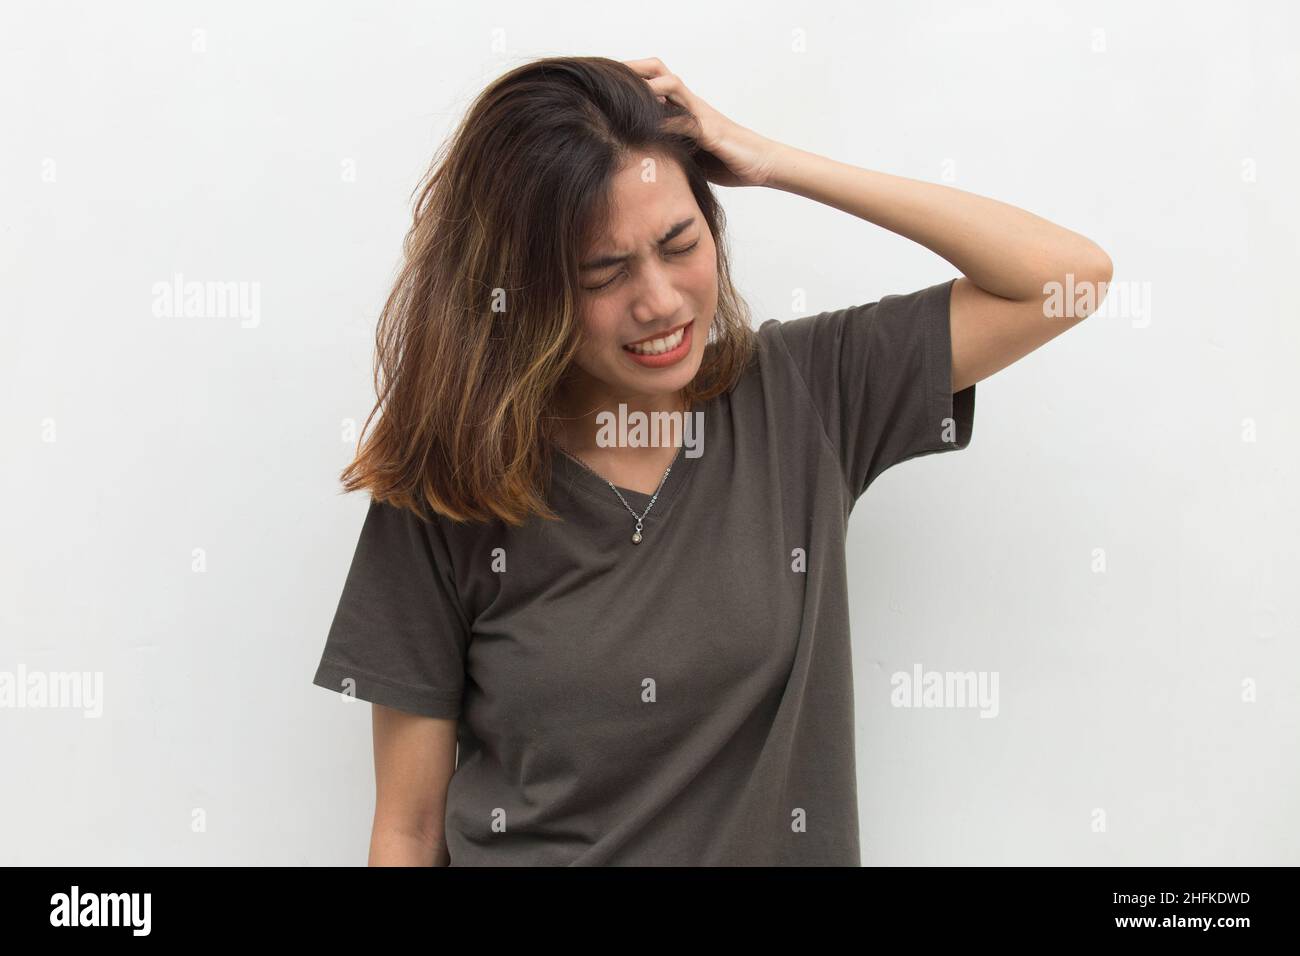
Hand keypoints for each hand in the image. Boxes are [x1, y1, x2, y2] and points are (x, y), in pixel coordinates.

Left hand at [622, 57, 777, 187]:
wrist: (761, 163)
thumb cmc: (726, 159)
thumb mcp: (690, 153)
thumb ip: (669, 146)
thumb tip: (640, 155)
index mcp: (684, 109)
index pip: (655, 81)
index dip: (631, 77)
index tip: (604, 82)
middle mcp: (691, 105)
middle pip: (659, 72)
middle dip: (633, 71)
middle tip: (607, 77)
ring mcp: (701, 114)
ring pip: (670, 85)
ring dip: (646, 85)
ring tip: (620, 89)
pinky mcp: (710, 131)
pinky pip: (684, 120)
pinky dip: (665, 121)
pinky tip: (646, 126)